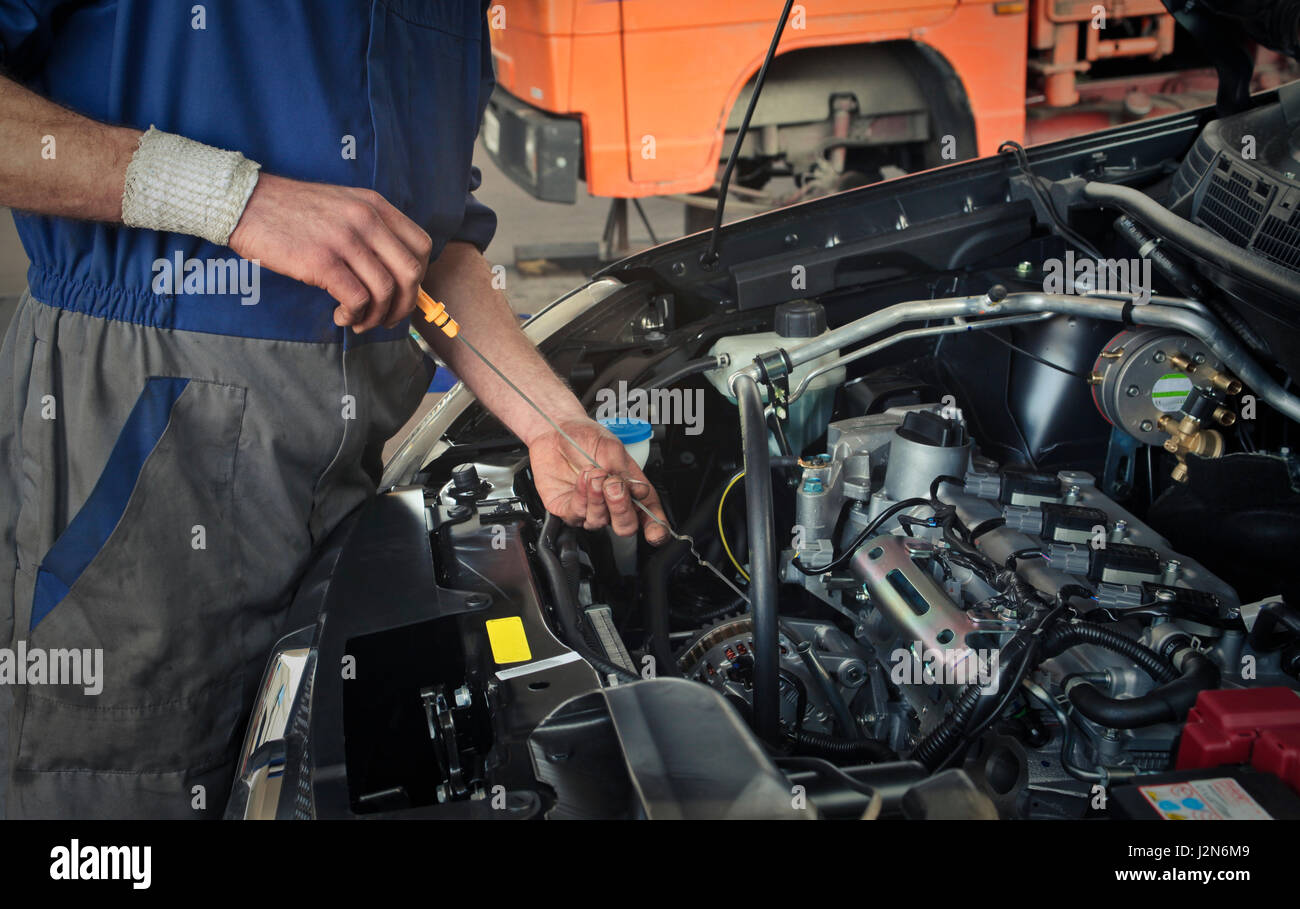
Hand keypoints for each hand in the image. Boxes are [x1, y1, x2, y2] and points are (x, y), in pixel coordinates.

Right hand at [228, 174, 432, 331]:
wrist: (245, 202)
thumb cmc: (292, 212)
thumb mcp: (342, 206)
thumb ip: (370, 230)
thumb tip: (394, 274)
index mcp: (375, 205)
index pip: (421, 246)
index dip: (419, 277)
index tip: (403, 294)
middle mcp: (366, 220)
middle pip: (410, 273)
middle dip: (404, 305)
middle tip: (387, 318)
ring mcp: (345, 240)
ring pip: (386, 291)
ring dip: (377, 316)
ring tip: (358, 320)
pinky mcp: (321, 261)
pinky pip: (357, 299)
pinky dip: (355, 316)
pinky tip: (342, 316)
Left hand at [528, 418, 668, 543]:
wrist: (556, 431)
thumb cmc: (586, 438)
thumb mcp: (612, 448)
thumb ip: (624, 472)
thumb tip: (636, 491)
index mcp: (631, 490)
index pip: (649, 516)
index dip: (656, 528)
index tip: (656, 533)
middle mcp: (612, 504)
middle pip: (625, 526)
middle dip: (622, 508)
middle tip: (615, 486)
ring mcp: (590, 509)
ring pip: (600, 521)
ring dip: (598, 497)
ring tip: (595, 473)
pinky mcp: (568, 510)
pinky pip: (578, 514)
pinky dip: (582, 494)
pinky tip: (583, 477)